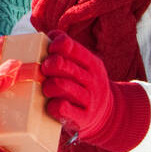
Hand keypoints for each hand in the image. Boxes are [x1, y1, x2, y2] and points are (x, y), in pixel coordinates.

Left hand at [40, 31, 137, 146]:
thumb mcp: (84, 66)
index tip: (49, 50)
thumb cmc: (85, 85)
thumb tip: (52, 34)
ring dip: (47, 86)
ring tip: (46, 88)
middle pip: (62, 65)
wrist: (107, 115)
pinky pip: (61, 108)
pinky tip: (52, 104)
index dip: (55, 45)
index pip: (71, 47)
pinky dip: (52, 105)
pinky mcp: (83, 117)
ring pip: (60, 85)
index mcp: (93, 63)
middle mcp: (93, 80)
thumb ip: (68, 51)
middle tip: (44, 71)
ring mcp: (89, 99)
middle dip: (47, 66)